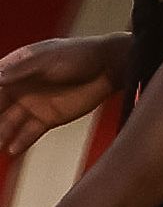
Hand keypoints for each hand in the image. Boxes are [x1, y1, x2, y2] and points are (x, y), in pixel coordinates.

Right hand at [0, 36, 130, 155]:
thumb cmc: (77, 55)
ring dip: (0, 134)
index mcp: (14, 70)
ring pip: (9, 123)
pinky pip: (30, 132)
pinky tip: (11, 151)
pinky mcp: (49, 118)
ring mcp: (33, 104)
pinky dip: (21, 141)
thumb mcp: (47, 59)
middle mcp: (19, 89)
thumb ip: (21, 69)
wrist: (109, 67)